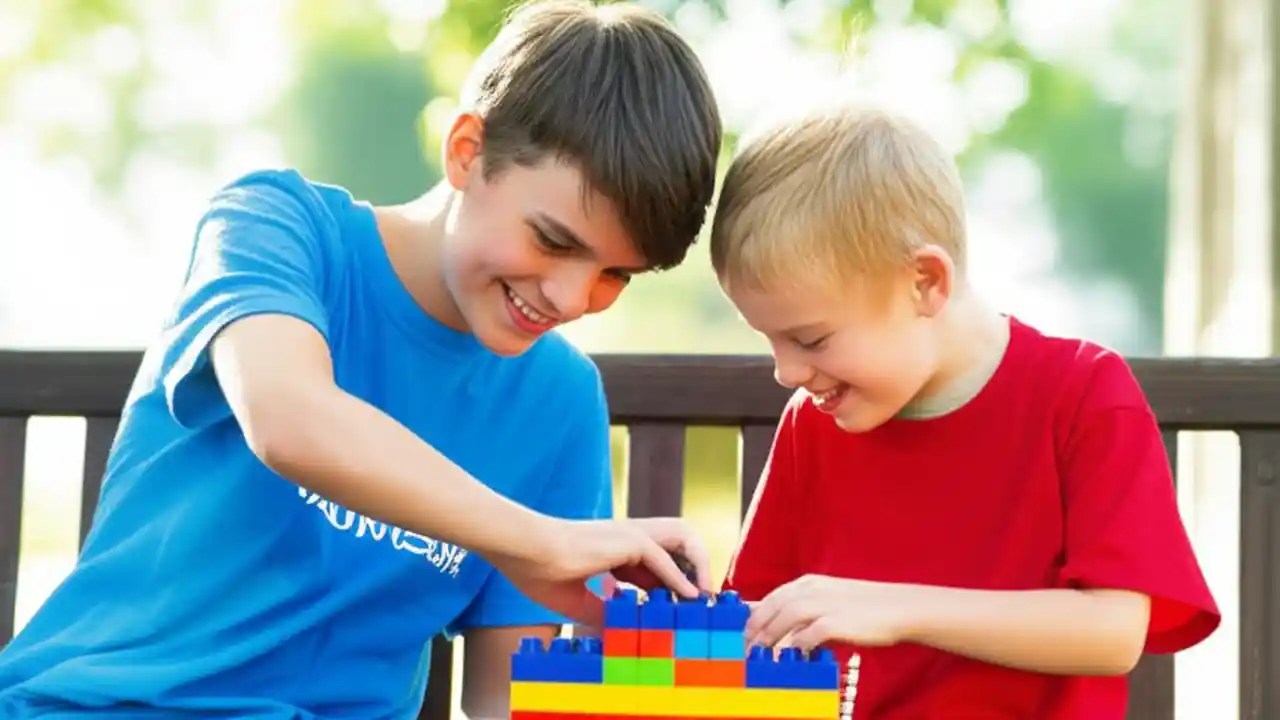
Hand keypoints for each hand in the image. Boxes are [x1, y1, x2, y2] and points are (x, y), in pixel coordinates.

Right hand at [490, 516, 711, 627]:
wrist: (523, 551)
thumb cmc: (538, 571)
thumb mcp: (575, 600)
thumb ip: (600, 612)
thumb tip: (617, 631)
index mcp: (615, 548)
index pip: (658, 561)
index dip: (674, 581)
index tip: (683, 606)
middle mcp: (628, 536)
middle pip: (679, 538)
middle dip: (695, 564)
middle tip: (701, 598)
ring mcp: (629, 534)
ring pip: (681, 539)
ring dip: (696, 565)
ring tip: (702, 598)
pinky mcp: (628, 540)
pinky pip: (663, 560)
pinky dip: (680, 579)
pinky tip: (690, 597)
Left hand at [746, 574, 920, 651]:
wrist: (899, 608)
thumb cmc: (864, 610)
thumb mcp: (830, 603)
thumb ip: (806, 615)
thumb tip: (783, 634)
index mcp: (809, 583)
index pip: (772, 597)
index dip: (753, 615)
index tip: (742, 632)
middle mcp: (813, 589)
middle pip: (773, 605)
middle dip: (755, 627)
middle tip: (743, 647)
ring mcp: (825, 603)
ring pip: (785, 617)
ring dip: (769, 636)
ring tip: (758, 654)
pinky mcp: (837, 621)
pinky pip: (808, 634)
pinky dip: (796, 646)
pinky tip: (790, 658)